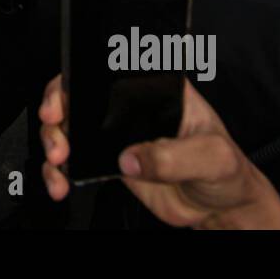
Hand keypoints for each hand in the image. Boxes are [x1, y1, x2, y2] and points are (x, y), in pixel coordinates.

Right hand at [39, 76, 279, 228]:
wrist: (220, 208)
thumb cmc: (226, 171)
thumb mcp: (212, 156)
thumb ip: (175, 156)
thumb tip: (131, 158)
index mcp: (155, 90)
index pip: (109, 70)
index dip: (79, 77)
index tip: (65, 99)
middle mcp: (130, 106)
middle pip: (78, 94)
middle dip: (56, 109)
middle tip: (56, 130)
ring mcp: (116, 134)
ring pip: (68, 128)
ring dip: (53, 143)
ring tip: (59, 164)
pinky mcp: (108, 162)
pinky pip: (74, 162)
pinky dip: (59, 174)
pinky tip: (61, 185)